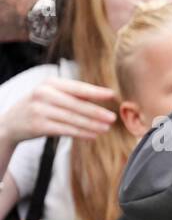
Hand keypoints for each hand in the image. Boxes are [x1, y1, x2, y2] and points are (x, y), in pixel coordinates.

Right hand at [0, 78, 115, 146]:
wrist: (11, 123)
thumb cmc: (39, 106)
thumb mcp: (51, 94)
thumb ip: (72, 95)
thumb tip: (102, 96)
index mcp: (49, 83)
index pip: (76, 87)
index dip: (95, 92)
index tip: (112, 95)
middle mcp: (43, 94)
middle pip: (76, 104)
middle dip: (96, 112)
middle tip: (113, 118)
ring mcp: (40, 110)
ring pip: (72, 119)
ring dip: (92, 125)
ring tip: (106, 128)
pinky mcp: (39, 125)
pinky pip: (66, 130)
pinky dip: (82, 134)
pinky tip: (93, 136)